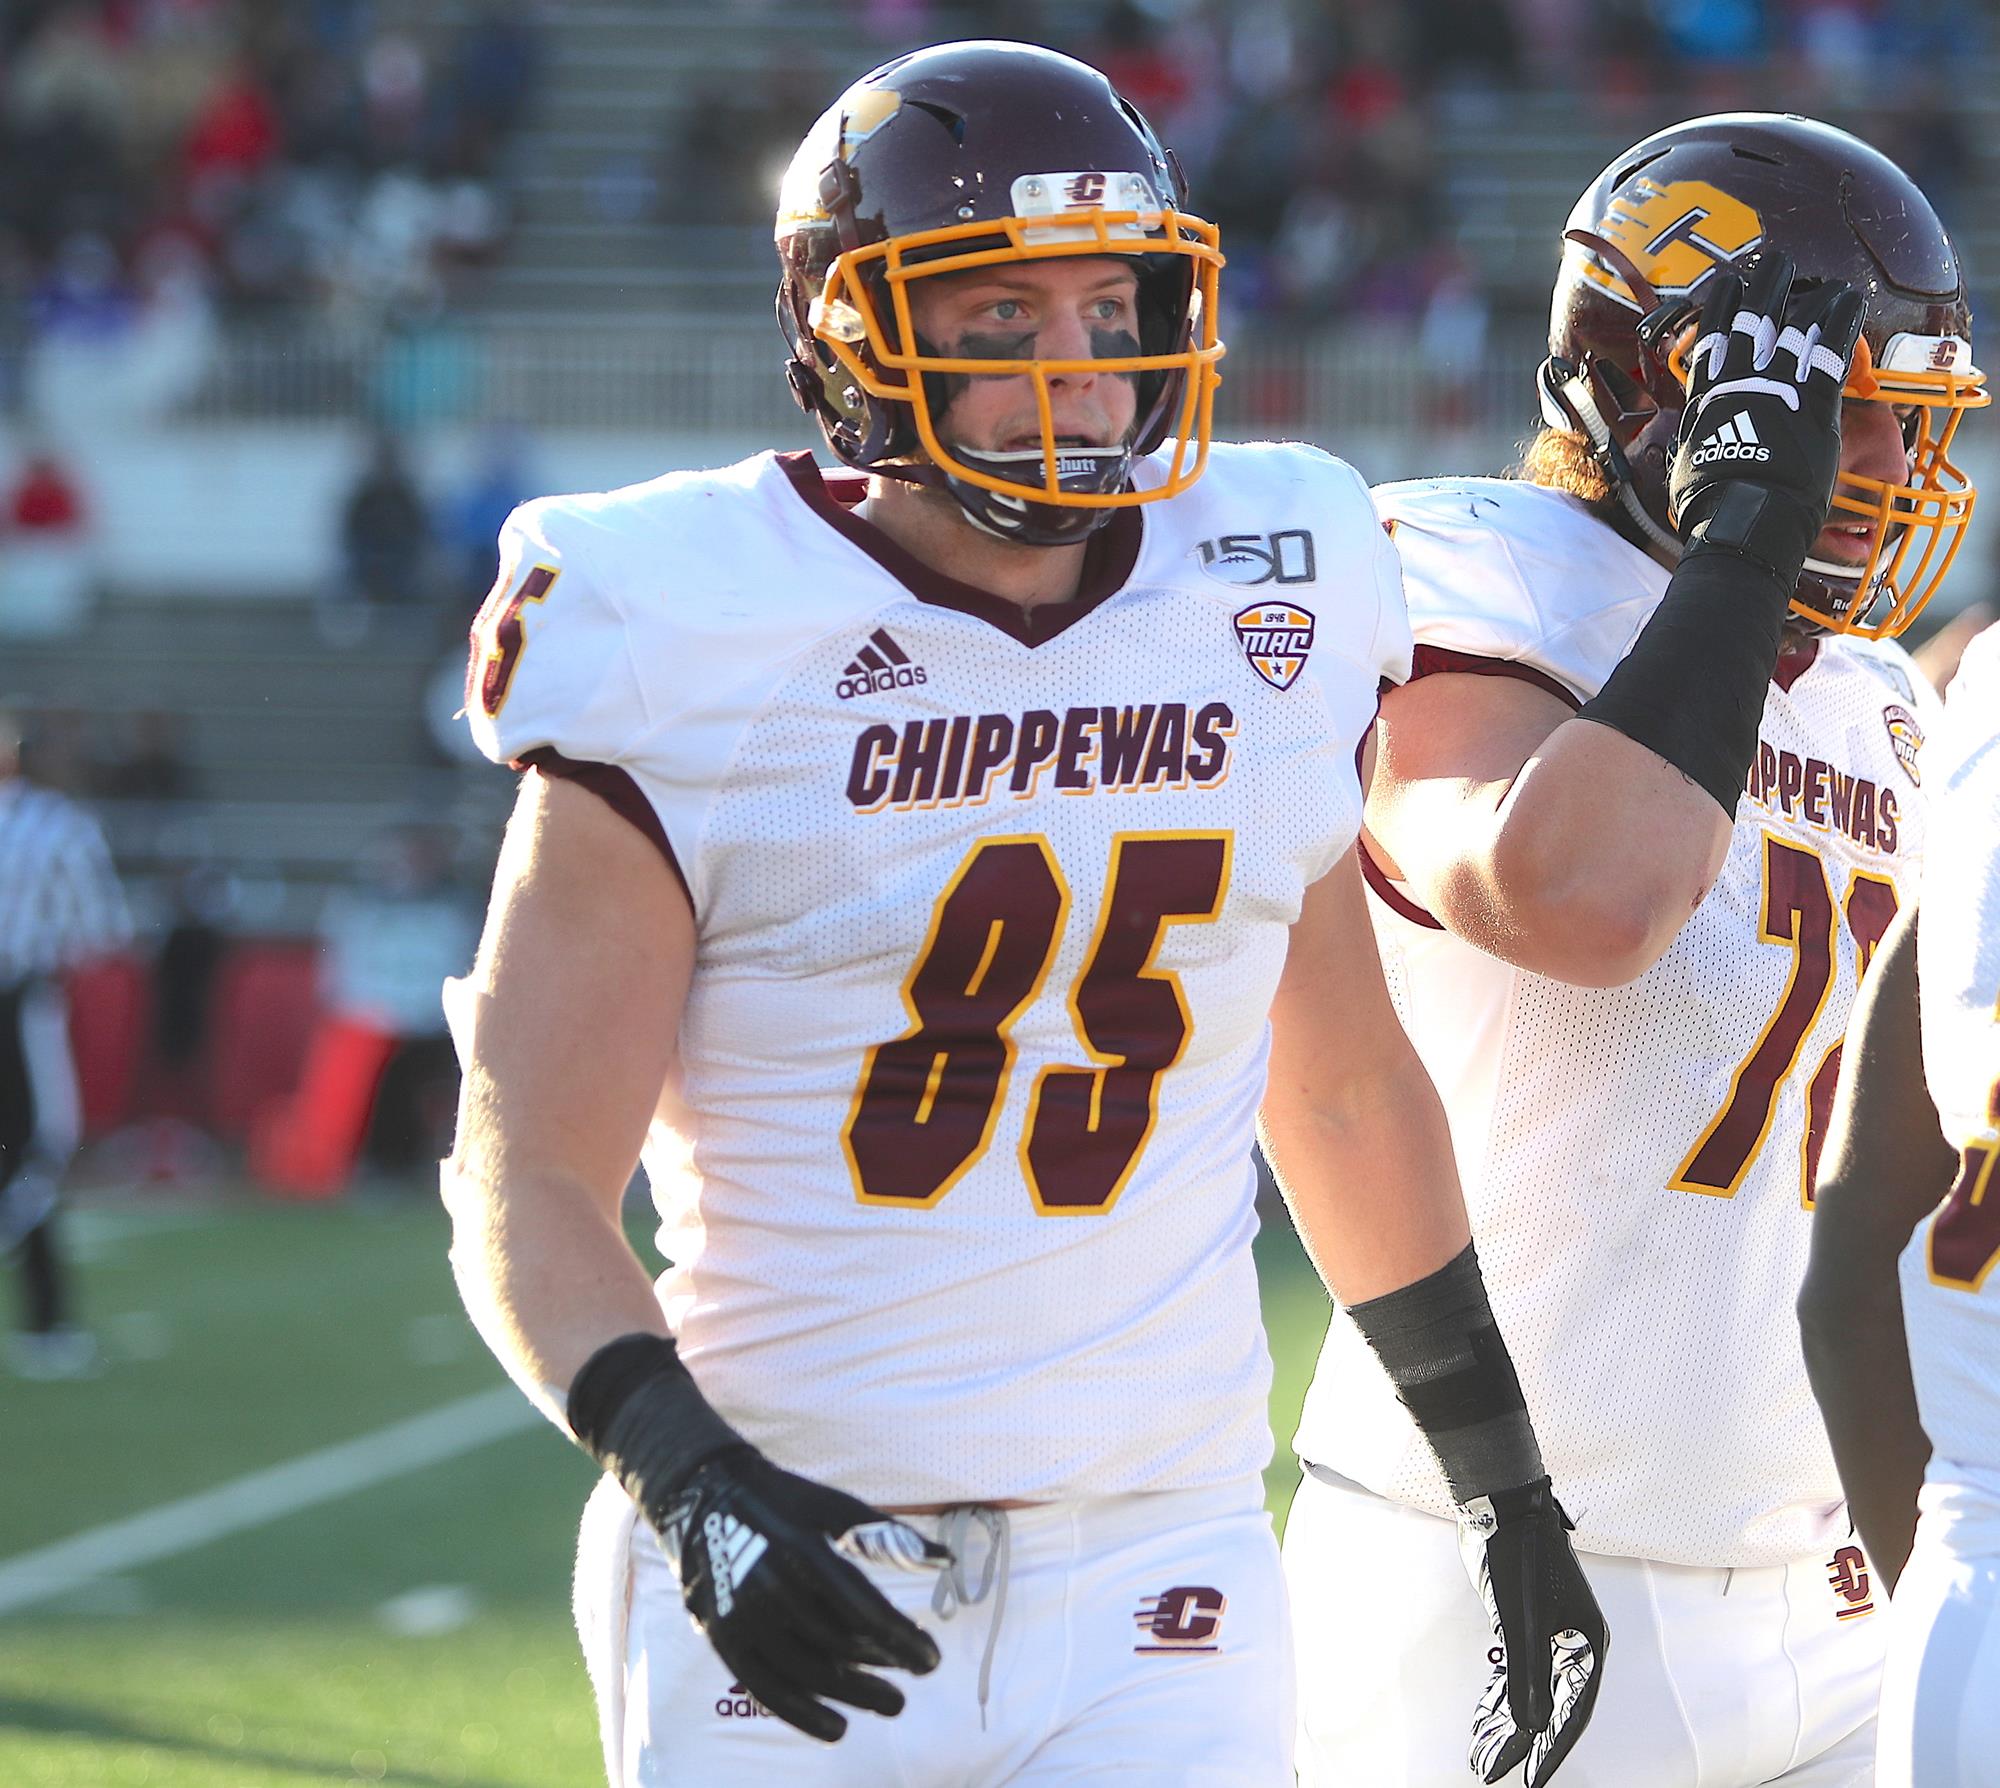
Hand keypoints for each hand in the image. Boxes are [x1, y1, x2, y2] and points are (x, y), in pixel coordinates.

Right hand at [652, 1444, 946, 1741]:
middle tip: (918, 1680)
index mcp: (803, 1551)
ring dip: (855, 1693)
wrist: (702, 1497)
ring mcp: (743, 1618)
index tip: (931, 1660)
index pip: (863, 1610)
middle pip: (840, 1646)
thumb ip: (887, 1536)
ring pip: (809, 1671)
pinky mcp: (723, 1639)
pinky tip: (836, 1727)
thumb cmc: (781, 1499)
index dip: (901, 1640)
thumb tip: (946, 1558)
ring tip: (892, 1701)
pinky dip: (802, 1713)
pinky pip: (766, 1687)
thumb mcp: (833, 1505)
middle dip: (886, 1667)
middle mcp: (771, 1589)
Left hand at [1456, 1478, 1606, 1785]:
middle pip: (1549, 1706)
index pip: (1570, 1712)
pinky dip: (1498, 1695)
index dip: (1549, 1751)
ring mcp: (1547, 1633)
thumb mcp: (1521, 1621)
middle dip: (1520, 1744)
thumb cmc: (1516, 1557)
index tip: (1529, 1781)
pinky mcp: (1523, 1624)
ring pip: (1528, 1691)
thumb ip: (1527, 1676)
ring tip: (1479, 1755)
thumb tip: (1530, 1728)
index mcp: (1584, 1644)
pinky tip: (1482, 1718)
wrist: (1498, 1505)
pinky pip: (1514, 1671)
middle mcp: (1571, 1643)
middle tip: (1490, 1771)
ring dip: (1504, 1723)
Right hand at [1666, 250, 1864, 585]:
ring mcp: (1779, 386)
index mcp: (1708, 396)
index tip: (1727, 285)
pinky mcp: (1815, 401)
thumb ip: (1695, 441)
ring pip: (1794, 325)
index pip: (1712, 337)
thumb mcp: (1687, 464)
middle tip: (1773, 263)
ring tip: (1818, 280)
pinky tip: (1849, 303)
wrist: (1744, 517)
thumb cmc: (1709, 503)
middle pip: (1753, 317)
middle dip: (1764, 285)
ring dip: (1808, 296)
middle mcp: (1742, 380)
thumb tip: (1684, 444)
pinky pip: (1831, 350)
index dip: (1721, 307)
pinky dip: (1841, 323)